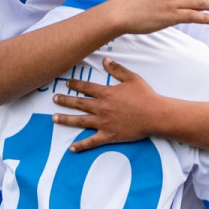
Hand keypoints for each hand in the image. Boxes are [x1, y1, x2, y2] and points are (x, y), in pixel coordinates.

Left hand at [51, 58, 165, 151]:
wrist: (155, 115)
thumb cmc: (145, 96)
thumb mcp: (132, 78)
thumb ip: (117, 69)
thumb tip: (104, 60)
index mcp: (106, 93)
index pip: (86, 87)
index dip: (75, 84)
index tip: (67, 83)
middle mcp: (101, 108)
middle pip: (78, 103)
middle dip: (64, 100)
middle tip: (54, 99)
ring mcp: (103, 122)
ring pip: (80, 121)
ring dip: (65, 119)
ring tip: (54, 118)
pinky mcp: (108, 135)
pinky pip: (91, 142)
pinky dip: (81, 146)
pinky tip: (71, 148)